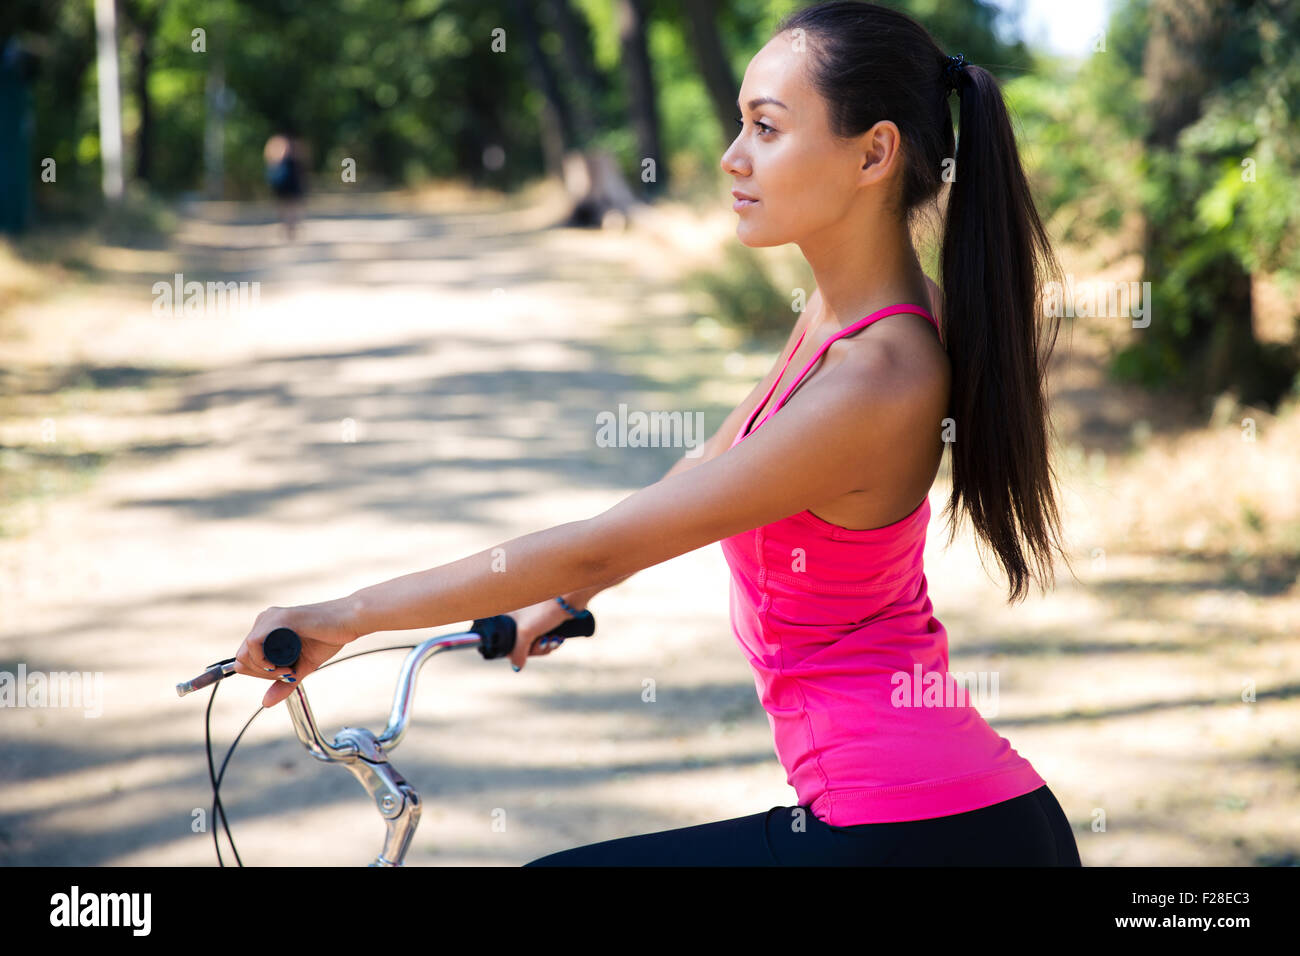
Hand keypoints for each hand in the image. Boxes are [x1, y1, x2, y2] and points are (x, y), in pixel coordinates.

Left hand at [233, 597, 362, 707]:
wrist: (350, 621)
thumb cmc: (329, 638)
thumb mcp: (302, 666)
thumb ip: (284, 683)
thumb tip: (266, 703)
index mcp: (268, 629)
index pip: (246, 658)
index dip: (260, 673)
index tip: (283, 675)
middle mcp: (265, 621)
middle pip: (242, 658)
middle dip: (262, 673)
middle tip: (287, 674)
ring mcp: (270, 618)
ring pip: (246, 653)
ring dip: (264, 669)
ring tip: (288, 670)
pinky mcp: (279, 618)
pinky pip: (254, 643)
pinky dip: (264, 660)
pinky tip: (282, 665)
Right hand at [506, 597, 579, 672]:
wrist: (569, 599)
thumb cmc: (545, 609)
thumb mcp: (527, 632)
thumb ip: (517, 651)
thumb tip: (516, 667)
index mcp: (507, 617)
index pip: (504, 642)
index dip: (515, 652)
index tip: (525, 652)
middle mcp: (517, 617)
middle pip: (521, 646)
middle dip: (535, 649)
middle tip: (543, 643)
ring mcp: (531, 619)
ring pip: (534, 644)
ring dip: (545, 646)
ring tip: (553, 639)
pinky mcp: (544, 621)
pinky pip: (544, 639)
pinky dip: (550, 641)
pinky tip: (557, 638)